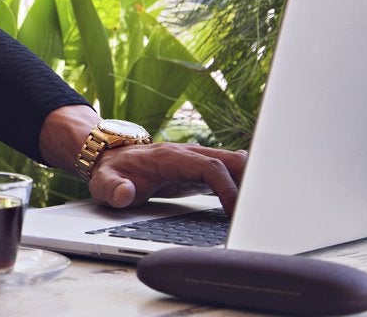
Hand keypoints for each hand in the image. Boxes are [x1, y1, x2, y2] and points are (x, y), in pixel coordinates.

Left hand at [88, 143, 247, 213]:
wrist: (109, 158)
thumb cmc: (110, 171)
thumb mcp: (103, 182)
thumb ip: (113, 188)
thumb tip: (124, 194)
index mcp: (170, 157)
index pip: (210, 167)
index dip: (227, 188)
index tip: (235, 212)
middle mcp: (188, 155)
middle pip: (231, 160)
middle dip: (252, 181)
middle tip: (262, 211)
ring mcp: (195, 161)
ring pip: (234, 165)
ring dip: (251, 183)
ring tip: (262, 211)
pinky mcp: (198, 171)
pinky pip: (228, 174)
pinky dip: (243, 186)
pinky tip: (253, 205)